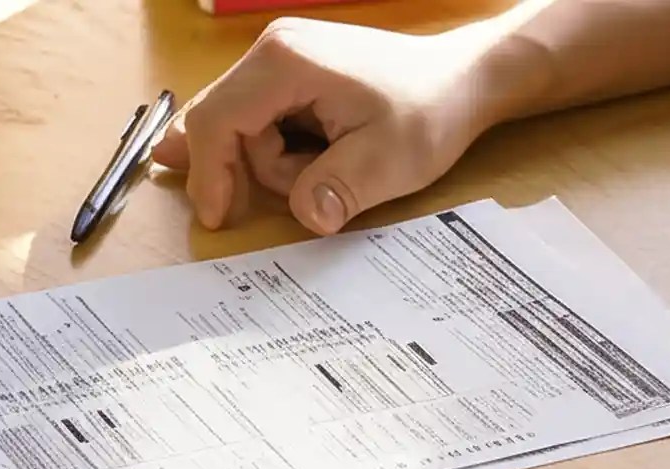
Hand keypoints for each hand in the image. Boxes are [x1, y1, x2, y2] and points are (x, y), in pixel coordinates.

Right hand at [151, 17, 497, 234]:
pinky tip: (314, 155)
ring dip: (275, 162)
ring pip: (240, 126)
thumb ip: (340, 188)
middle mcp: (272, 48)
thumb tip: (306, 216)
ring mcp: (279, 56)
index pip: (216, 119)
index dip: (209, 174)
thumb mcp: (390, 159)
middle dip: (250, 170)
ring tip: (331, 161)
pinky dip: (278, 148)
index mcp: (285, 62)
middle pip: (220, 122)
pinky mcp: (289, 71)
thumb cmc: (429, 111)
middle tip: (303, 188)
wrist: (460, 79)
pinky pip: (260, 120)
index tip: (217, 220)